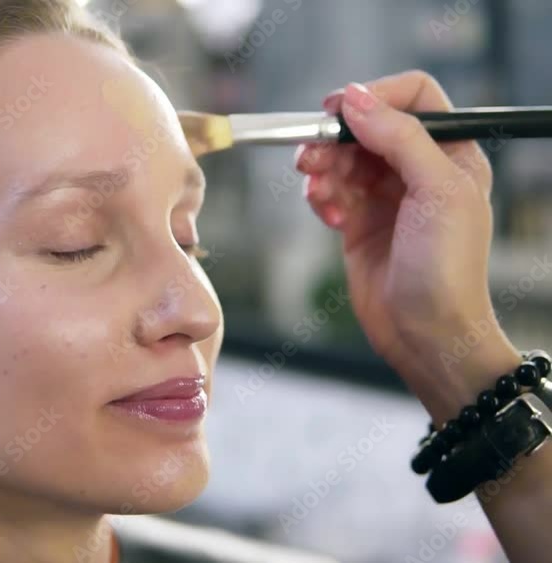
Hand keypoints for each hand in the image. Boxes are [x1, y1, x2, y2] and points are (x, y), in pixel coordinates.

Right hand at [296, 70, 519, 421]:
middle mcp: (418, 170)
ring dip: (322, 167)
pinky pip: (330, 190)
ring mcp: (386, 196)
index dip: (375, 96)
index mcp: (451, 154)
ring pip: (342, 157)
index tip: (338, 111)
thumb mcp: (436, 191)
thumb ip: (399, 137)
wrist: (426, 334)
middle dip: (335, 138)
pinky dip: (321, 196)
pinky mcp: (358, 222)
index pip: (413, 98)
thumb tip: (355, 98)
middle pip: (366, 127)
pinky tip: (329, 216)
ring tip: (317, 190)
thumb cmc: (446, 269)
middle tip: (311, 155)